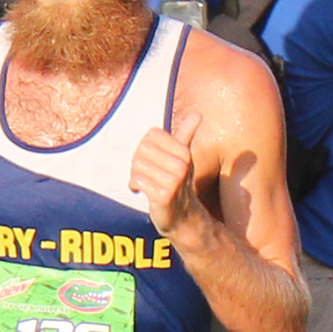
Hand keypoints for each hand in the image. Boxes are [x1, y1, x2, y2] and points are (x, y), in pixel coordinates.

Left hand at [130, 112, 203, 238]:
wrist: (183, 217)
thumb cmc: (178, 184)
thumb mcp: (183, 157)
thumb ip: (186, 134)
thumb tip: (197, 113)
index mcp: (183, 151)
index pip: (151, 135)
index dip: (145, 147)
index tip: (151, 160)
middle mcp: (181, 164)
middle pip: (141, 151)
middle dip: (137, 163)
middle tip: (144, 174)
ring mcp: (174, 181)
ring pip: (138, 166)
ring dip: (136, 176)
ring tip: (143, 183)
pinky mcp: (164, 195)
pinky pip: (138, 181)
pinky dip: (134, 186)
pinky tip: (140, 191)